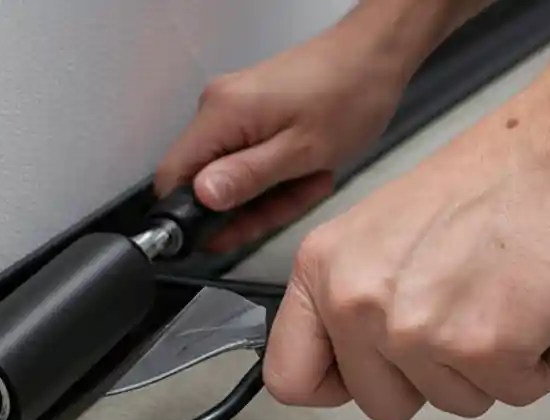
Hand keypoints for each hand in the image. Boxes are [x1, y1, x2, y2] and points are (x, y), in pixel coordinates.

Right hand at [155, 18, 412, 251]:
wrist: (376, 54)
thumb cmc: (350, 93)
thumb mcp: (302, 151)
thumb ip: (247, 177)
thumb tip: (203, 198)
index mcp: (222, 114)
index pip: (172, 175)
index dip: (190, 214)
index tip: (218, 235)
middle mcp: (218, 107)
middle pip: (204, 179)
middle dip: (245, 205)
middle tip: (286, 206)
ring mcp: (233, 108)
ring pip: (230, 173)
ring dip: (267, 192)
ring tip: (308, 183)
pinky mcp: (250, 111)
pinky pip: (247, 157)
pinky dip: (274, 173)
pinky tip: (304, 171)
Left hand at [263, 85, 549, 419]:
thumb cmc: (488, 183)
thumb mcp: (377, 235)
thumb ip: (348, 297)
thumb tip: (343, 357)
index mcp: (321, 270)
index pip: (288, 377)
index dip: (336, 386)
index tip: (367, 373)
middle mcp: (355, 302)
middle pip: (378, 404)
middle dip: (426, 379)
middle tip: (456, 324)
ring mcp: (416, 330)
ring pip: (450, 404)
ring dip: (484, 369)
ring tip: (496, 303)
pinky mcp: (483, 348)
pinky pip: (511, 395)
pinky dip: (536, 367)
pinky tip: (533, 315)